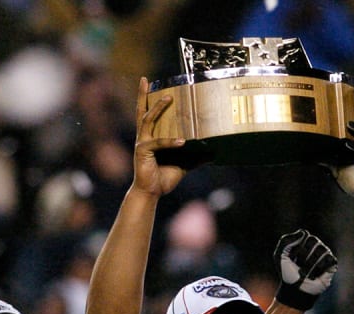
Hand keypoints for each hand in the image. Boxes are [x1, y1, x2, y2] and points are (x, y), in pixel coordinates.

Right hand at [131, 77, 186, 198]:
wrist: (151, 192)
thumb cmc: (163, 178)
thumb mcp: (183, 165)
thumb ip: (195, 157)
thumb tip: (212, 153)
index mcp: (151, 137)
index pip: (148, 114)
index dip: (147, 99)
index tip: (147, 82)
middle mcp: (144, 136)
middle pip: (141, 110)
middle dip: (143, 95)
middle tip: (146, 80)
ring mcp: (142, 142)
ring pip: (148, 119)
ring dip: (157, 107)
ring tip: (168, 97)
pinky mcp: (143, 151)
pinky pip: (158, 143)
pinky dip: (170, 141)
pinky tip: (182, 141)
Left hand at [273, 229, 337, 310]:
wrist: (295, 291)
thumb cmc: (287, 274)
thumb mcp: (279, 256)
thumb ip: (286, 241)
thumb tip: (304, 232)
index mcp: (304, 242)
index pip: (305, 234)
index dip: (297, 247)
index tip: (292, 258)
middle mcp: (315, 247)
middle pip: (314, 240)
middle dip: (303, 254)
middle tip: (299, 265)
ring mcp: (324, 255)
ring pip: (322, 249)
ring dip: (310, 263)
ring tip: (306, 272)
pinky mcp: (332, 265)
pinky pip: (329, 258)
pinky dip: (320, 267)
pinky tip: (316, 274)